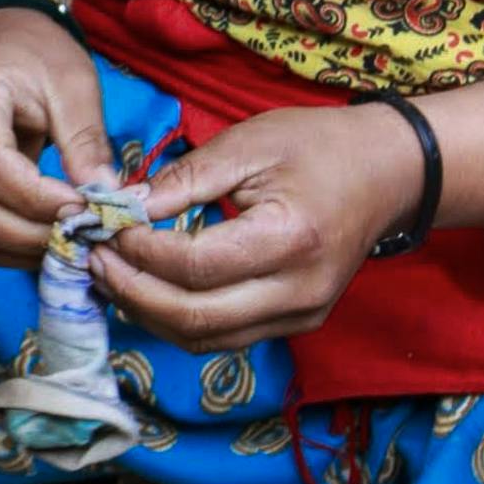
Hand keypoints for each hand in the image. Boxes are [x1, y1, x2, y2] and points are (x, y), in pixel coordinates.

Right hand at [0, 9, 116, 266]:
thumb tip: (108, 198)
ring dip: (27, 249)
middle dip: (38, 235)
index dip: (39, 199)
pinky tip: (53, 240)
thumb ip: (86, 141)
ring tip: (77, 242)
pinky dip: (14, 249)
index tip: (88, 208)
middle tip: (91, 237)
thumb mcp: (73, 83)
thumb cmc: (35, 53)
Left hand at [85, 103, 427, 354]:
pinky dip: (179, 319)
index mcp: (290, 239)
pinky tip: (149, 288)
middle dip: (132, 293)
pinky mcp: (297, 323)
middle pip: (195, 318)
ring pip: (205, 340)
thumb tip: (123, 207)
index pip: (195, 265)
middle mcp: (299, 291)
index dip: (141, 252)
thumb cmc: (320, 146)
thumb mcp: (249, 143)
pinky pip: (225, 338)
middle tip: (94, 261)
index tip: (105, 227)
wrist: (389, 173)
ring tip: (111, 276)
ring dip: (149, 313)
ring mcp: (302, 315)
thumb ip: (184, 179)